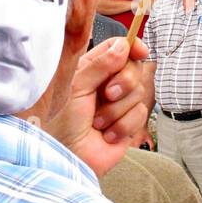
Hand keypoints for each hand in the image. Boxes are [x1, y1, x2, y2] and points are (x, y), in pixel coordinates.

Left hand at [46, 36, 150, 176]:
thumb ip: (100, 64)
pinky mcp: (128, 124)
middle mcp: (108, 85)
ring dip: (116, 109)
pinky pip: (140, 115)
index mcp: (93, 70)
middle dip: (124, 81)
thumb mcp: (76, 86)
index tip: (139, 51)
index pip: (118, 48)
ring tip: (97, 121)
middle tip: (107, 94)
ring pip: (139, 92)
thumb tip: (123, 46)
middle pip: (135, 68)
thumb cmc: (61, 122)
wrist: (67, 156)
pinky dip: (121, 125)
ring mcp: (120, 105)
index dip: (131, 46)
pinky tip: (106, 134)